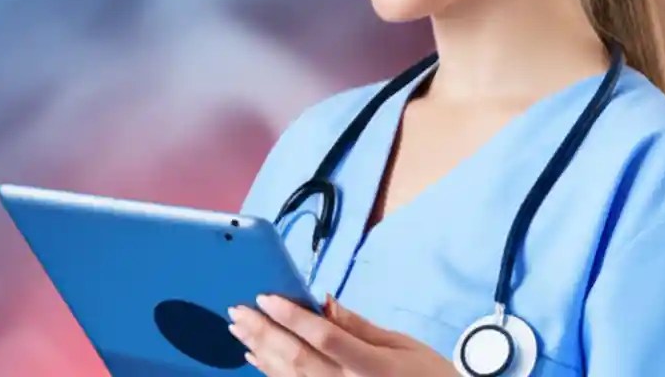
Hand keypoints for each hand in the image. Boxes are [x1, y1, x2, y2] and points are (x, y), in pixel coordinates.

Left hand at [227, 293, 457, 375]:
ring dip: (260, 351)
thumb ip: (359, 326)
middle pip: (296, 359)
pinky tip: (256, 355)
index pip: (325, 339)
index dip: (293, 318)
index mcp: (372, 367)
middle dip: (264, 332)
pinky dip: (271, 373)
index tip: (266, 297)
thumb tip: (323, 301)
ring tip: (240, 328)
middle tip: (238, 311)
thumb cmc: (426, 376)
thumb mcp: (401, 345)